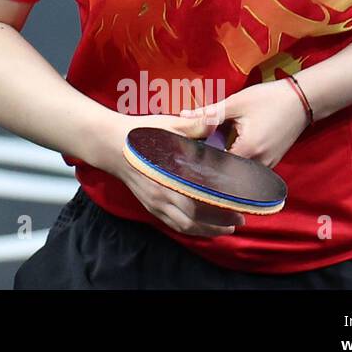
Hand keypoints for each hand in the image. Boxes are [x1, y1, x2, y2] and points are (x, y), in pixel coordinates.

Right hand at [98, 110, 246, 237]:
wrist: (111, 144)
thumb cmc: (140, 134)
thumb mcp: (168, 125)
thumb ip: (194, 125)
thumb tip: (214, 121)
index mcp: (171, 175)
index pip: (202, 198)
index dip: (222, 206)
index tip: (240, 207)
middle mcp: (163, 194)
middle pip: (197, 217)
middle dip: (221, 222)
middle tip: (240, 220)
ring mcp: (155, 203)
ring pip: (185, 225)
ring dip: (207, 230)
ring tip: (226, 229)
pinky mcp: (150, 206)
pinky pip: (173, 224)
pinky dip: (190, 230)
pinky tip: (201, 228)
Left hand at [180, 78, 310, 170]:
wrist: (301, 100)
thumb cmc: (268, 99)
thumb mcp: (235, 103)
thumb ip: (208, 113)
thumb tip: (182, 116)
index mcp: (248, 150)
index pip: (217, 166)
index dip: (201, 160)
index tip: (187, 154)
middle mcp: (259, 164)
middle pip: (228, 171)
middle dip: (212, 163)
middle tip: (195, 153)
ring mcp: (268, 165)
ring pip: (239, 171)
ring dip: (225, 162)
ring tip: (209, 150)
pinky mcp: (272, 162)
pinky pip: (250, 167)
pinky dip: (238, 160)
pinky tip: (228, 148)